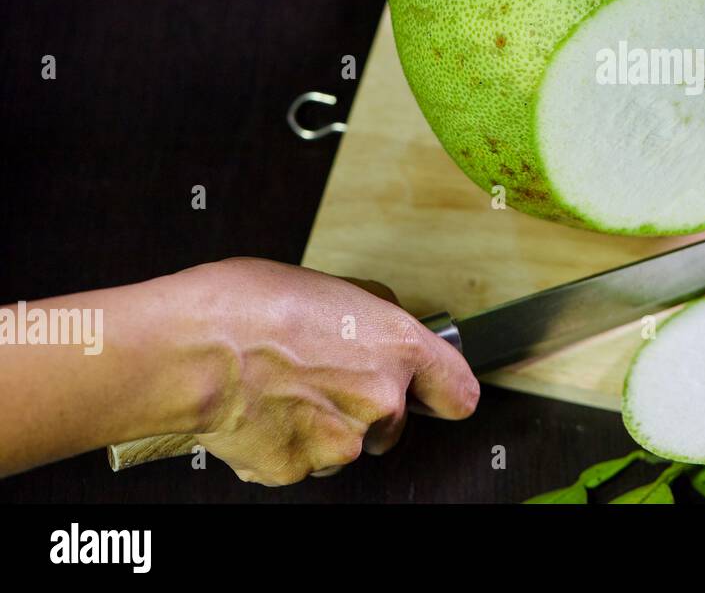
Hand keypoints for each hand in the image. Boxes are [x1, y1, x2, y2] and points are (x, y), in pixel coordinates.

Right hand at [178, 257, 477, 485]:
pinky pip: (299, 460)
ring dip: (322, 426)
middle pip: (393, 422)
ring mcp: (340, 442)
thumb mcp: (334, 289)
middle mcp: (380, 401)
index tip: (435, 394)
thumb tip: (378, 328)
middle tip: (321, 378)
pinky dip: (282, 443)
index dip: (442, 393)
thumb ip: (372, 320)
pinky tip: (260, 411)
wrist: (193, 348)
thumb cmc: (252, 306)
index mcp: (398, 348)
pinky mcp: (296, 469)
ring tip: (282, 388)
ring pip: (345, 444)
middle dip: (364, 407)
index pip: (458, 392)